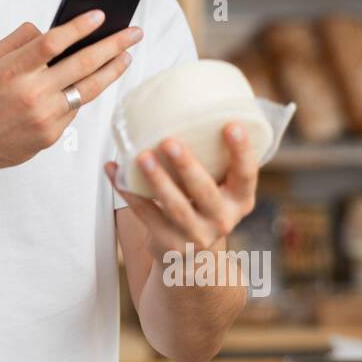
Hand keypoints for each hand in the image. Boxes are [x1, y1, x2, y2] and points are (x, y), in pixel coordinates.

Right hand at [0, 11, 142, 176]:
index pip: (53, 42)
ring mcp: (44, 117)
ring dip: (113, 70)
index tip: (101, 15)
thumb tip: (49, 28)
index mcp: (13, 70)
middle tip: (134, 32)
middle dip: (114, 45)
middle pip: (83, 64)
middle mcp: (32, 93)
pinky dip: (83, 93)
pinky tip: (92, 82)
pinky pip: (74, 109)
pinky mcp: (52, 135)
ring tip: (127, 56)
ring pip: (89, 88)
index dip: (79, 27)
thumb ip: (18, 41)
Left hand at [105, 122, 258, 260]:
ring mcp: (196, 235)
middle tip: (170, 141)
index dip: (241, 151)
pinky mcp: (168, 243)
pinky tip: (114, 170)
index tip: (231, 125)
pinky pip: (144, 213)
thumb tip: (187, 102)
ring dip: (156, 180)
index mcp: (240, 199)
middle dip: (186, 165)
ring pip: (174, 206)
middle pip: (204, 190)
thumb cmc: (202, 205)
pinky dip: (127, 190)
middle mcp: (223, 219)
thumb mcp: (219, 187)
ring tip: (142, 157)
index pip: (246, 174)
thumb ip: (213, 159)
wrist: (191, 259)